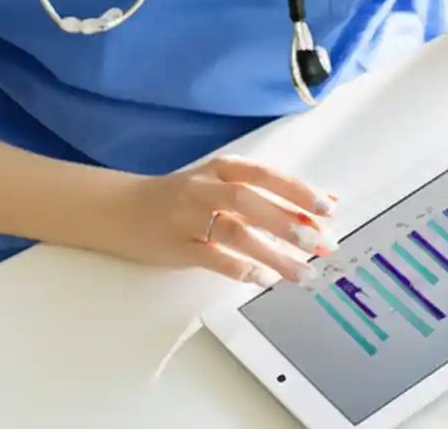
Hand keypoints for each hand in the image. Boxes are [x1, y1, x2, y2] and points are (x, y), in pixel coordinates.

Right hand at [106, 156, 340, 285]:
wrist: (119, 209)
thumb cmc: (184, 198)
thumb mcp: (223, 188)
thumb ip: (268, 197)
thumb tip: (321, 208)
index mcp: (222, 169)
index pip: (266, 175)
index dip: (298, 190)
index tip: (328, 208)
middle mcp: (205, 189)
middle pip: (250, 201)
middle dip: (287, 221)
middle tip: (318, 241)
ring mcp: (188, 217)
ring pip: (235, 233)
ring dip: (273, 253)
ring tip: (302, 273)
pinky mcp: (176, 246)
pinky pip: (213, 258)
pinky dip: (241, 269)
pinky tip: (264, 279)